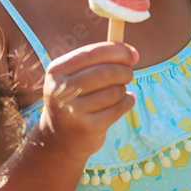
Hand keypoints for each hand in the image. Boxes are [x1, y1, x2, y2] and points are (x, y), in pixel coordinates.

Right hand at [39, 42, 135, 159]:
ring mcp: (72, 111)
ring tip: (118, 92)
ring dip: (123, 89)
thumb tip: (132, 54)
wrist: (60, 139)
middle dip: (124, 71)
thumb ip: (98, 61)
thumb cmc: (75, 99)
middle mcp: (60, 90)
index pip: (92, 54)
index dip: (116, 51)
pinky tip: (123, 102)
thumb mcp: (75, 76)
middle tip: (129, 74)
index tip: (134, 54)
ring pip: (113, 92)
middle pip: (104, 73)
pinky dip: (126, 102)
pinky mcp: (86, 129)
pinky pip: (117, 109)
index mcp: (56, 70)